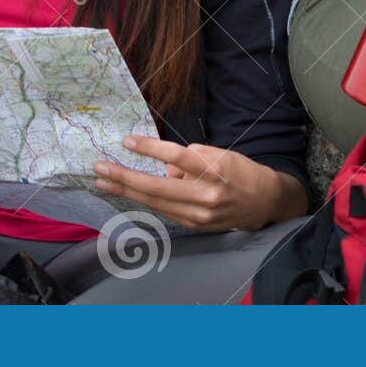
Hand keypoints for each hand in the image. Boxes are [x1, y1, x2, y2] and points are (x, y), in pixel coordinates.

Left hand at [93, 136, 289, 231]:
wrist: (265, 202)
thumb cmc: (240, 171)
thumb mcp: (219, 154)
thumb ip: (190, 159)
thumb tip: (163, 167)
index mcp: (213, 171)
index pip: (176, 157)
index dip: (149, 149)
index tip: (127, 141)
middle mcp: (205, 196)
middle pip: (158, 187)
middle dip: (125, 177)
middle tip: (100, 168)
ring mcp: (199, 215)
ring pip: (156, 202)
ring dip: (127, 192)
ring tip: (103, 182)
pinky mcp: (195, 225)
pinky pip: (164, 210)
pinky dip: (144, 200)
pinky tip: (127, 192)